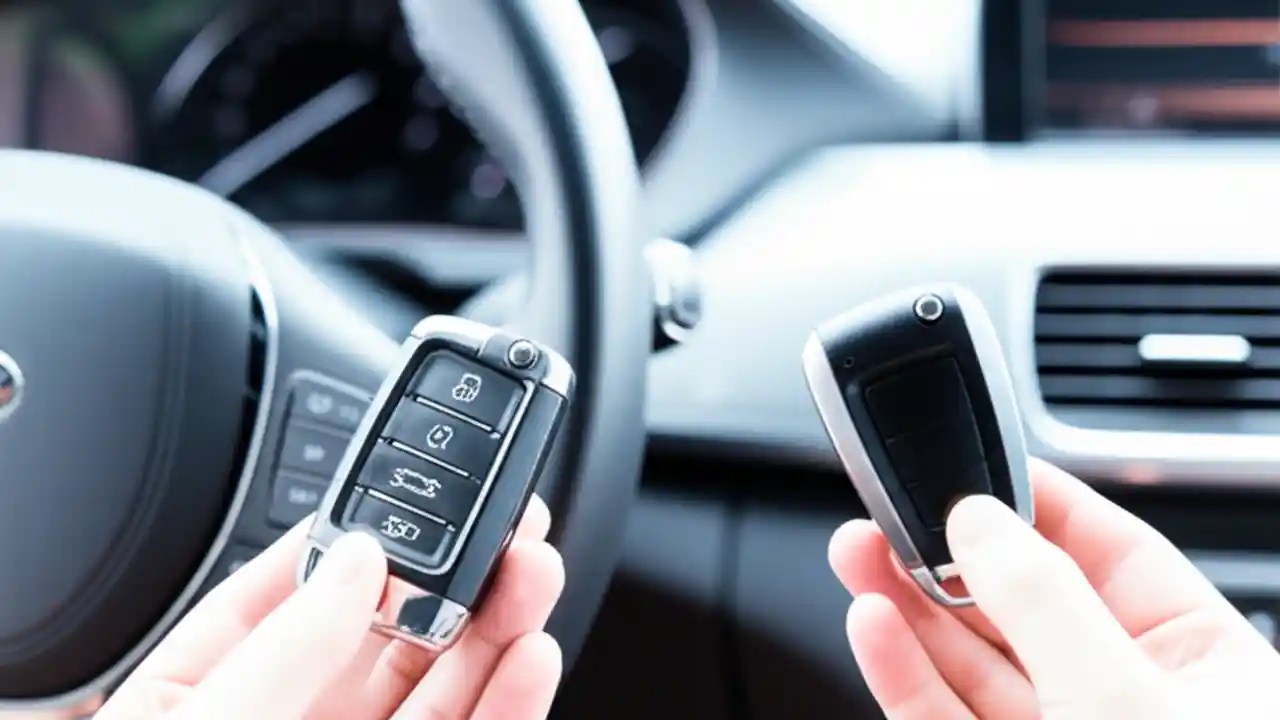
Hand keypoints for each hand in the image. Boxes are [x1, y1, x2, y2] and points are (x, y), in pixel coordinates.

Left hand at [98, 497, 563, 719]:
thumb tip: (356, 559)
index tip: (421, 499)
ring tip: (535, 580)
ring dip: (498, 630)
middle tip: (508, 532)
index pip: (294, 593)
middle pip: (391, 636)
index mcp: (212, 696)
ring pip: (444, 690)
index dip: (364, 539)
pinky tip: (531, 659)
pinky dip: (509, 705)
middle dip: (457, 577)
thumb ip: (282, 647)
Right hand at [830, 460, 1279, 718]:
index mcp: (1199, 660)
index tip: (967, 465)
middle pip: (1022, 603)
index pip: (1108, 549)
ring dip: (910, 609)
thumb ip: (1047, 599)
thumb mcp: (1131, 697)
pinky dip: (905, 676)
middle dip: (947, 554)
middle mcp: (1128, 698)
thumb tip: (980, 519)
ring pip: (972, 664)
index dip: (1033, 500)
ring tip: (856, 556)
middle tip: (884, 513)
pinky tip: (874, 629)